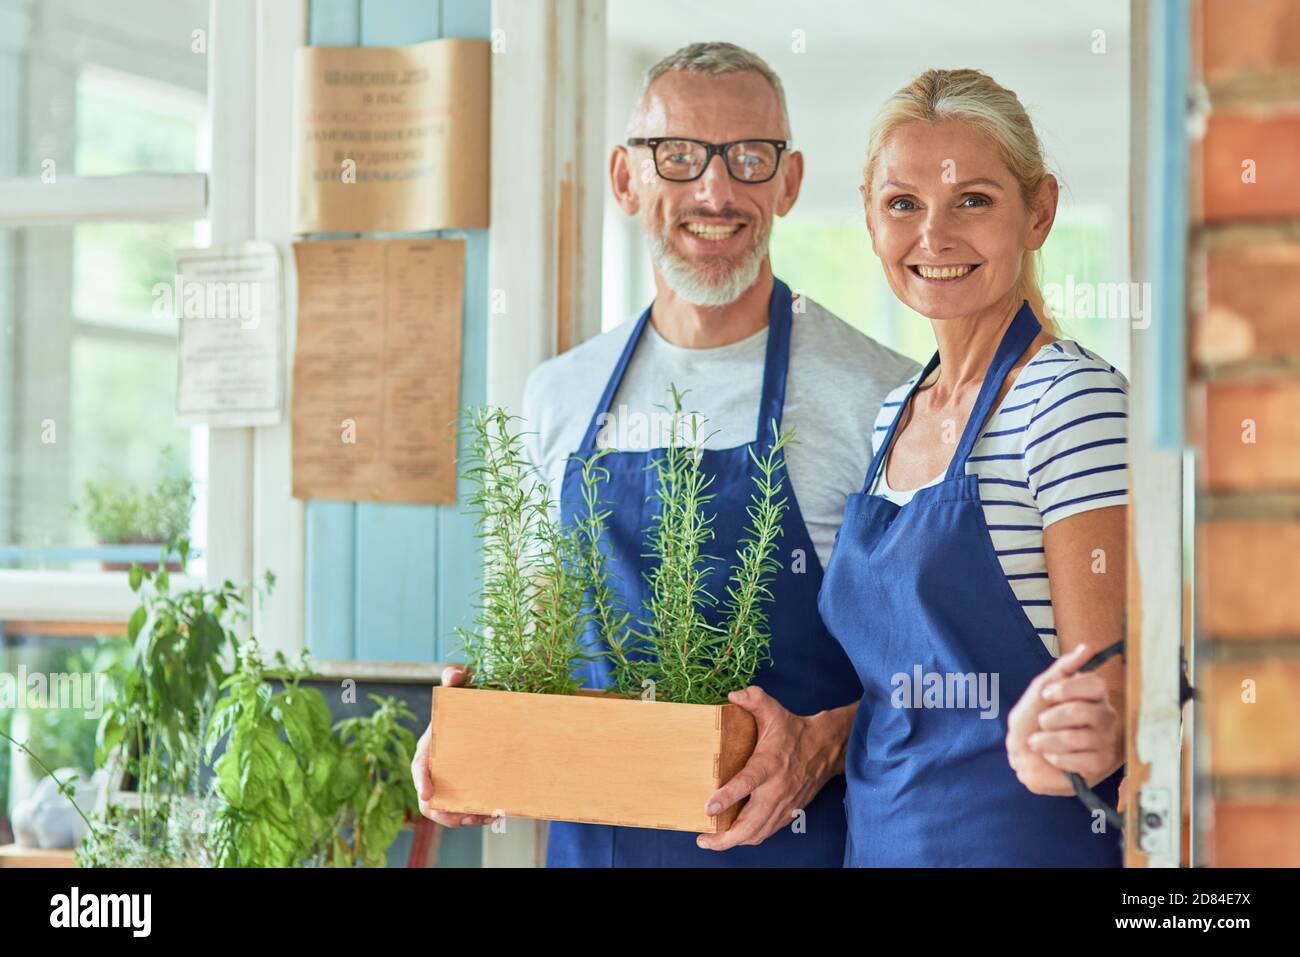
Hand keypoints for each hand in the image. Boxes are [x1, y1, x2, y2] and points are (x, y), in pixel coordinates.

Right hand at [411, 665, 494, 827]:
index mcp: (428, 749)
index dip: (420, 783)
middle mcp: (435, 770)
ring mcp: (449, 781)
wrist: (485, 714)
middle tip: (469, 815)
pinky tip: (496, 813)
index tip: (427, 795)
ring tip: (489, 815)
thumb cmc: (468, 700)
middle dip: (445, 813)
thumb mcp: (463, 685)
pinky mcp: (464, 789)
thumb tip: (453, 675)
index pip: (418, 769)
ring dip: (465, 819)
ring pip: (448, 811)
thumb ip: (455, 676)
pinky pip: (465, 809)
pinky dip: (478, 815)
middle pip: (430, 802)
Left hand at [695, 686, 846, 851]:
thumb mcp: (774, 710)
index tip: (708, 807)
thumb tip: (733, 695)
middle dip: (726, 837)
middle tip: (703, 839)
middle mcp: (777, 789)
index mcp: (769, 764)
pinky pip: (766, 832)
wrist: (826, 748)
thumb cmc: (794, 731)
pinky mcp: (788, 813)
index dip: (727, 797)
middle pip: (751, 822)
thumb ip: (754, 699)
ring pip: (758, 832)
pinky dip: (749, 837)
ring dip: (735, 841)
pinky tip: (733, 836)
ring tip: (712, 841)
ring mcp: (784, 804)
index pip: (747, 783)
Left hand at [1006, 644, 1122, 794]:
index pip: (1096, 684)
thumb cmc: (1032, 719)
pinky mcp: (1101, 764)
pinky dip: (1057, 758)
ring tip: (1040, 743)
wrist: (1021, 753)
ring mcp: (1106, 741)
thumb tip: (1089, 646)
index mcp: (1093, 695)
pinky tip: (1054, 757)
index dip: (1067, 689)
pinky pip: (1080, 760)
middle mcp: (1105, 716)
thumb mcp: (1041, 688)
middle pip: (1083, 711)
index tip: (1046, 695)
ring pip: (1077, 737)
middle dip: (1050, 718)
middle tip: (1042, 723)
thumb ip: (1064, 668)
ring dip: (1047, 741)